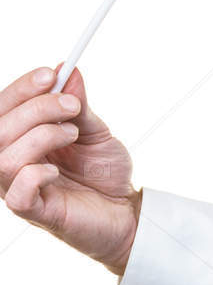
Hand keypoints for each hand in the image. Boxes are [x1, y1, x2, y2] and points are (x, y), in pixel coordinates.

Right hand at [0, 66, 139, 274]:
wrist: (127, 210)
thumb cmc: (105, 172)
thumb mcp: (95, 130)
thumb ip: (78, 105)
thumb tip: (67, 71)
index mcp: (20, 140)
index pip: (1, 110)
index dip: (19, 89)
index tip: (49, 74)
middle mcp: (12, 163)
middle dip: (35, 108)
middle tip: (72, 106)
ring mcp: (19, 188)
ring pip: (3, 158)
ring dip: (42, 136)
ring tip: (73, 134)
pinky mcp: (35, 212)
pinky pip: (17, 193)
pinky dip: (36, 174)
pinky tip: (56, 170)